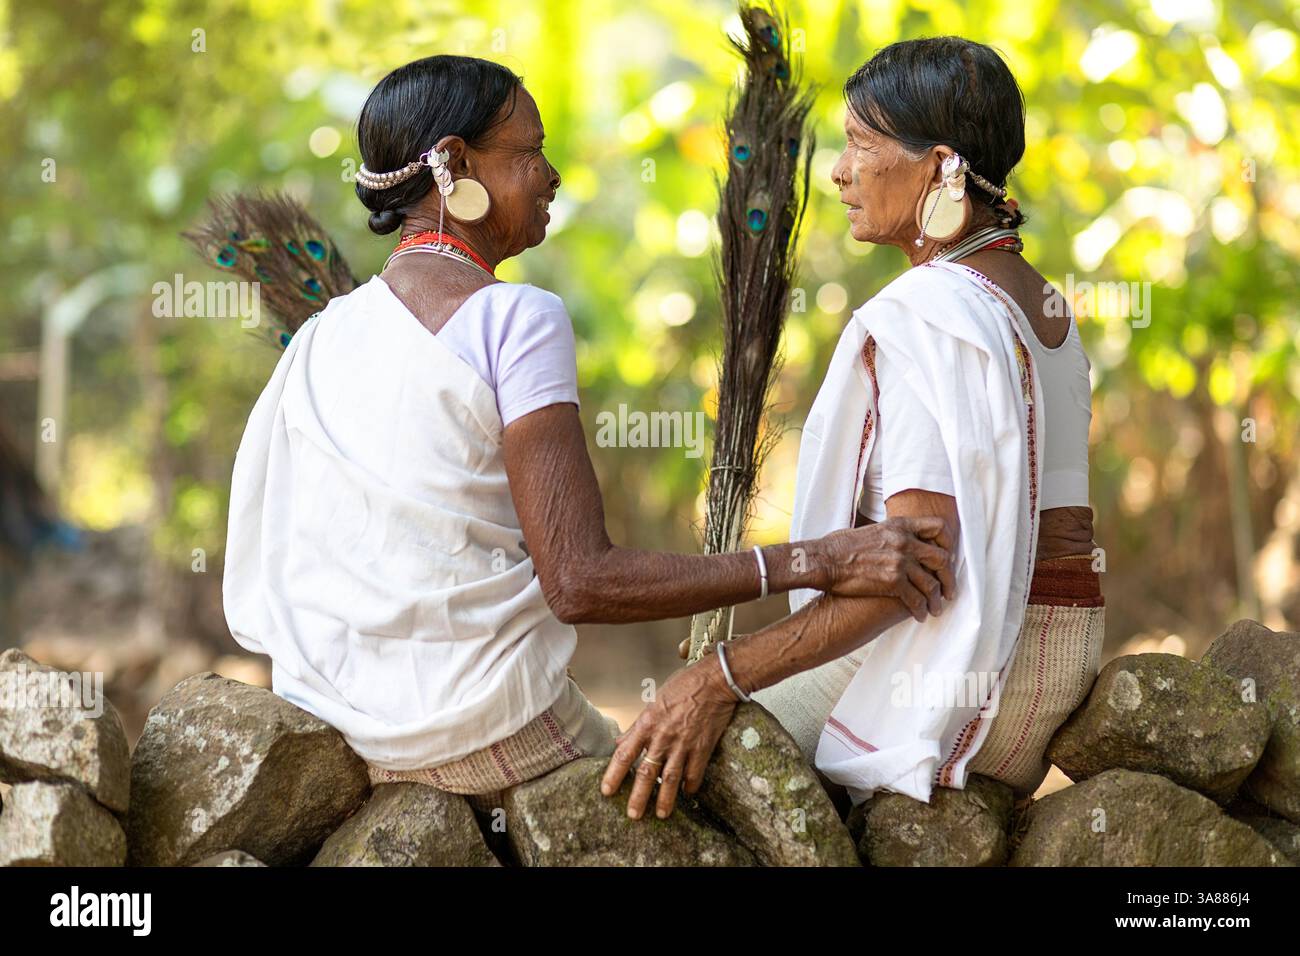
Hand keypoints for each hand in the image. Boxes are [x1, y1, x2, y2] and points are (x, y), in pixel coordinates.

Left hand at [600, 655, 736, 819]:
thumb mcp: (654, 701)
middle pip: (646, 773)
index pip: (624, 754)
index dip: (614, 774)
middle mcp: (662, 737)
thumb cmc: (683, 686)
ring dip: (665, 799)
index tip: (607, 791)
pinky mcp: (702, 748)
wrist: (714, 682)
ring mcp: (683, 744)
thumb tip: (621, 741)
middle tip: (633, 815)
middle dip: (638, 797)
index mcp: (647, 724)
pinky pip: (694, 773)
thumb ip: (637, 725)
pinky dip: (690, 786)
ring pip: (670, 779)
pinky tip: (687, 793)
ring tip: (661, 814)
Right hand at [818, 517, 955, 620]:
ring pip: (932, 583)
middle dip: (948, 578)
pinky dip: (920, 610)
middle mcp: (904, 542)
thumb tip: (898, 540)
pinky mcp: (892, 582)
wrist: (823, 560)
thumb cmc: (839, 546)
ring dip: (936, 599)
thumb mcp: (870, 529)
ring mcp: (900, 562)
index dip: (948, 542)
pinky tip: (919, 616)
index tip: (946, 557)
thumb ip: (890, 534)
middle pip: (942, 558)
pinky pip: (917, 599)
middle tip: (948, 591)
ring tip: (935, 609)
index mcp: (899, 525)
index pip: (938, 527)